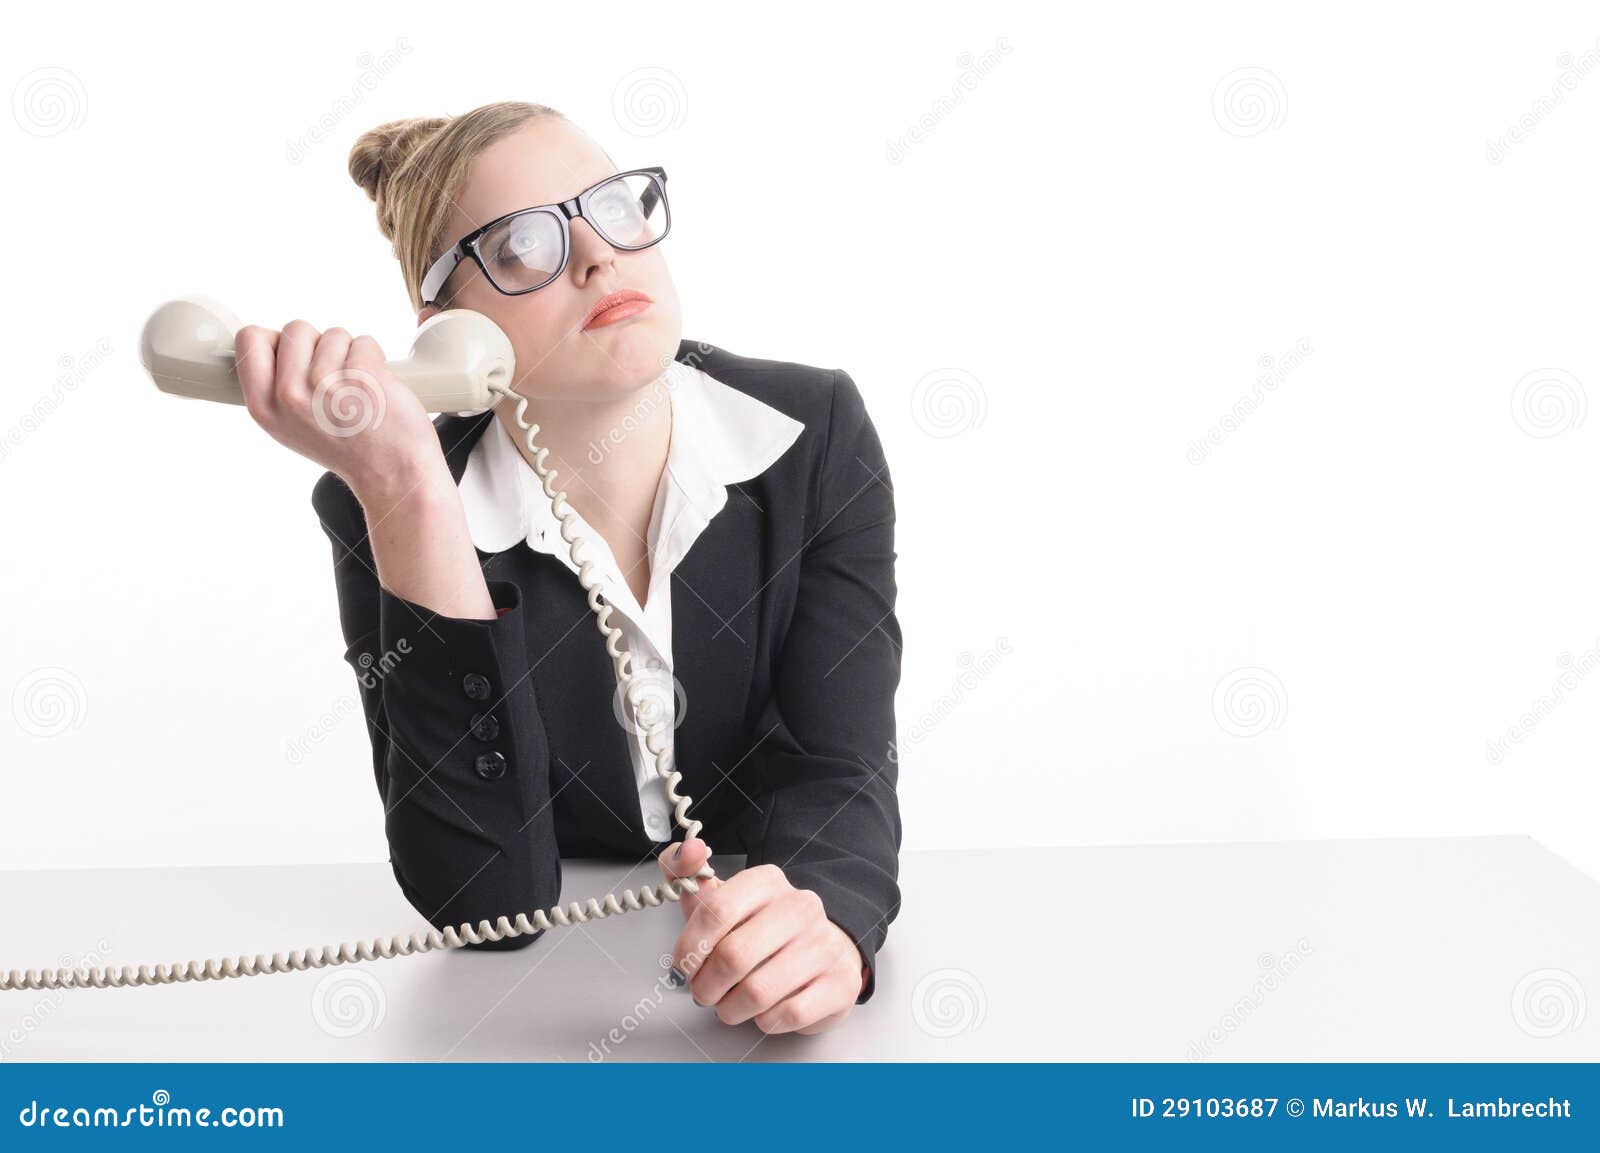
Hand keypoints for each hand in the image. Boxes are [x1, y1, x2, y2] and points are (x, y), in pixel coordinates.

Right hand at [235, 320, 445, 501]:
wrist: (391, 473)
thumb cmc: (346, 447)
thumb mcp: (289, 426)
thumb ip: (273, 386)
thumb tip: (272, 342)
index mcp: (263, 407)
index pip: (250, 338)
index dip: (277, 340)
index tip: (297, 359)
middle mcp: (288, 396)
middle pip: (296, 329)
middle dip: (319, 345)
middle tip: (334, 381)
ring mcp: (325, 385)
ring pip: (333, 334)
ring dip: (349, 354)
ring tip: (356, 390)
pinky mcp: (362, 377)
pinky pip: (365, 342)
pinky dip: (375, 359)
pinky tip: (375, 389)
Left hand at [659, 838, 864, 1034]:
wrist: (825, 952)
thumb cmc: (763, 932)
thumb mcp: (722, 901)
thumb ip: (689, 874)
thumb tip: (686, 850)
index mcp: (767, 882)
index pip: (717, 910)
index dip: (689, 947)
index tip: (682, 965)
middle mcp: (800, 907)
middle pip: (733, 956)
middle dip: (706, 986)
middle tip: (703, 993)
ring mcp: (824, 945)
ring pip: (757, 992)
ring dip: (731, 1008)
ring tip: (730, 1004)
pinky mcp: (841, 983)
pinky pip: (788, 1014)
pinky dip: (766, 1021)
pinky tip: (766, 1010)